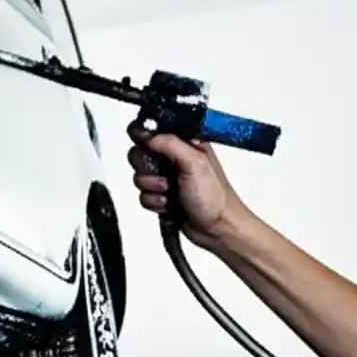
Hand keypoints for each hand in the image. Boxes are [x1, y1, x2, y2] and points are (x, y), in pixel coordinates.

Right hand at [126, 125, 247, 251]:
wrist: (217, 228)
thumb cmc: (215, 196)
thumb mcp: (195, 163)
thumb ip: (170, 143)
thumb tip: (147, 134)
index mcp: (185, 143)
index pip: (154, 128)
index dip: (144, 135)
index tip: (146, 146)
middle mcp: (174, 157)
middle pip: (140, 152)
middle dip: (147, 167)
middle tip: (165, 176)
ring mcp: (166, 176)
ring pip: (139, 175)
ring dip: (152, 187)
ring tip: (170, 193)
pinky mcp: (161, 194)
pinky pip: (142, 194)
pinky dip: (153, 201)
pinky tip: (168, 204)